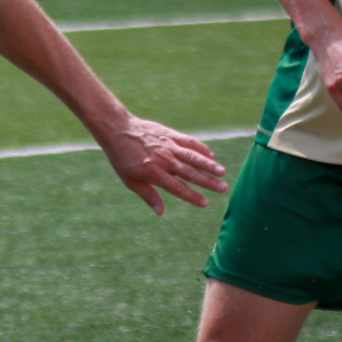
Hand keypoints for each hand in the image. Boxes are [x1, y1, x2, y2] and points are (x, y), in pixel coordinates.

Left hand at [97, 116, 228, 214]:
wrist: (118, 129)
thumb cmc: (122, 158)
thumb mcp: (130, 180)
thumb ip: (148, 195)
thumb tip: (160, 212)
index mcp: (154, 173)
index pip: (178, 188)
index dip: (192, 196)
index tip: (205, 203)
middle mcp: (164, 160)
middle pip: (190, 173)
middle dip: (208, 182)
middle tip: (223, 188)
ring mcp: (169, 146)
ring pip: (193, 156)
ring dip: (209, 164)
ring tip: (222, 172)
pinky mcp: (170, 134)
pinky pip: (189, 142)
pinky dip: (201, 148)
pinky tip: (211, 155)